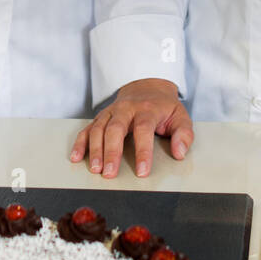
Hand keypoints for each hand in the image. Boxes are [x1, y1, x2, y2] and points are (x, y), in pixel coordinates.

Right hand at [70, 79, 193, 178]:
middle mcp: (126, 109)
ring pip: (98, 129)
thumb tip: (179, 152)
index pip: (143, 130)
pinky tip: (76, 157)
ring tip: (95, 169)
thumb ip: (183, 135)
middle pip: (115, 129)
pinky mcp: (101, 117)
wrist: (147, 86)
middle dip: (111, 152)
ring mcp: (111, 112)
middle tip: (110, 173)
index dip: (143, 151)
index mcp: (147, 109)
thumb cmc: (164, 107)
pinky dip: (80, 143)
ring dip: (95, 150)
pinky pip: (87, 129)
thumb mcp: (181, 116)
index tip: (142, 171)